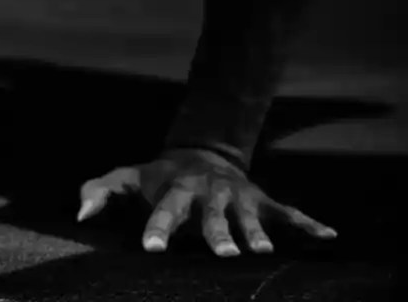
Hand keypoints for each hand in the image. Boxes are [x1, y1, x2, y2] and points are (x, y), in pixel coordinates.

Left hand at [76, 148, 337, 255]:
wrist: (201, 152)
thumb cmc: (158, 177)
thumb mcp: (126, 178)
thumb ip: (99, 191)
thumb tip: (78, 212)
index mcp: (175, 190)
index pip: (163, 211)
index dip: (157, 228)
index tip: (152, 249)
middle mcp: (208, 193)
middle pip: (212, 216)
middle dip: (217, 233)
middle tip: (224, 254)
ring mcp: (238, 196)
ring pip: (249, 216)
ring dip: (257, 232)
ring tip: (263, 252)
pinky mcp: (262, 200)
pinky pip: (288, 211)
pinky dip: (308, 223)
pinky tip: (328, 235)